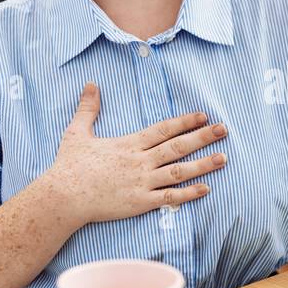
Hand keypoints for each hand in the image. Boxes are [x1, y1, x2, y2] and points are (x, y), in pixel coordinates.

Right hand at [45, 83, 227, 227]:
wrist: (63, 197)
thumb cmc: (69, 166)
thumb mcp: (76, 132)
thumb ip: (88, 108)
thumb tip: (90, 84)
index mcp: (128, 144)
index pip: (163, 129)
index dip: (184, 122)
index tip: (203, 116)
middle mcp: (139, 161)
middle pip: (177, 147)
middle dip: (202, 137)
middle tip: (224, 130)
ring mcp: (141, 182)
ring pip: (178, 171)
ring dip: (203, 165)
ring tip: (223, 158)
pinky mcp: (140, 203)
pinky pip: (169, 198)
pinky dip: (188, 194)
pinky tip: (206, 189)